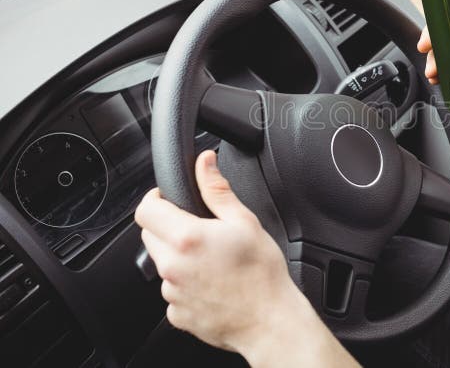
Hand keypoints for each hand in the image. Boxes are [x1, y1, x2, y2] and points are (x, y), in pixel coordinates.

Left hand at [135, 151, 356, 366]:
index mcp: (186, 238)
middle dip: (169, 226)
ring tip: (213, 260)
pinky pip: (173, 290)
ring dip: (179, 256)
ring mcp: (171, 293)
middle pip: (151, 235)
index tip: (169, 199)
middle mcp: (172, 266)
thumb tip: (204, 162)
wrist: (270, 322)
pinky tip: (213, 282)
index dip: (156, 198)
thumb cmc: (262, 274)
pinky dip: (186, 283)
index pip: (145, 210)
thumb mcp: (244, 221)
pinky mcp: (176, 314)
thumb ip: (217, 189)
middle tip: (202, 229)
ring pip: (163, 263)